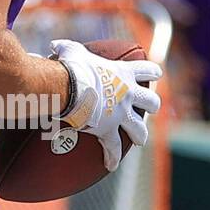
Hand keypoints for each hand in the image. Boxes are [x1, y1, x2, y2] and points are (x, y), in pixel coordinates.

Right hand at [52, 39, 162, 170]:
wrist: (69, 87)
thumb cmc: (71, 67)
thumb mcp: (70, 51)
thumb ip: (66, 48)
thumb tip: (54, 45)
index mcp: (123, 73)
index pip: (147, 69)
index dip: (152, 71)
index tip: (155, 73)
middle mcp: (128, 94)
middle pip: (152, 101)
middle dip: (152, 106)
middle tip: (148, 108)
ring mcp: (121, 114)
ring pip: (140, 128)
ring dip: (140, 134)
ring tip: (138, 139)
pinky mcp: (109, 130)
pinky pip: (113, 147)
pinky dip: (112, 157)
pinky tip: (111, 164)